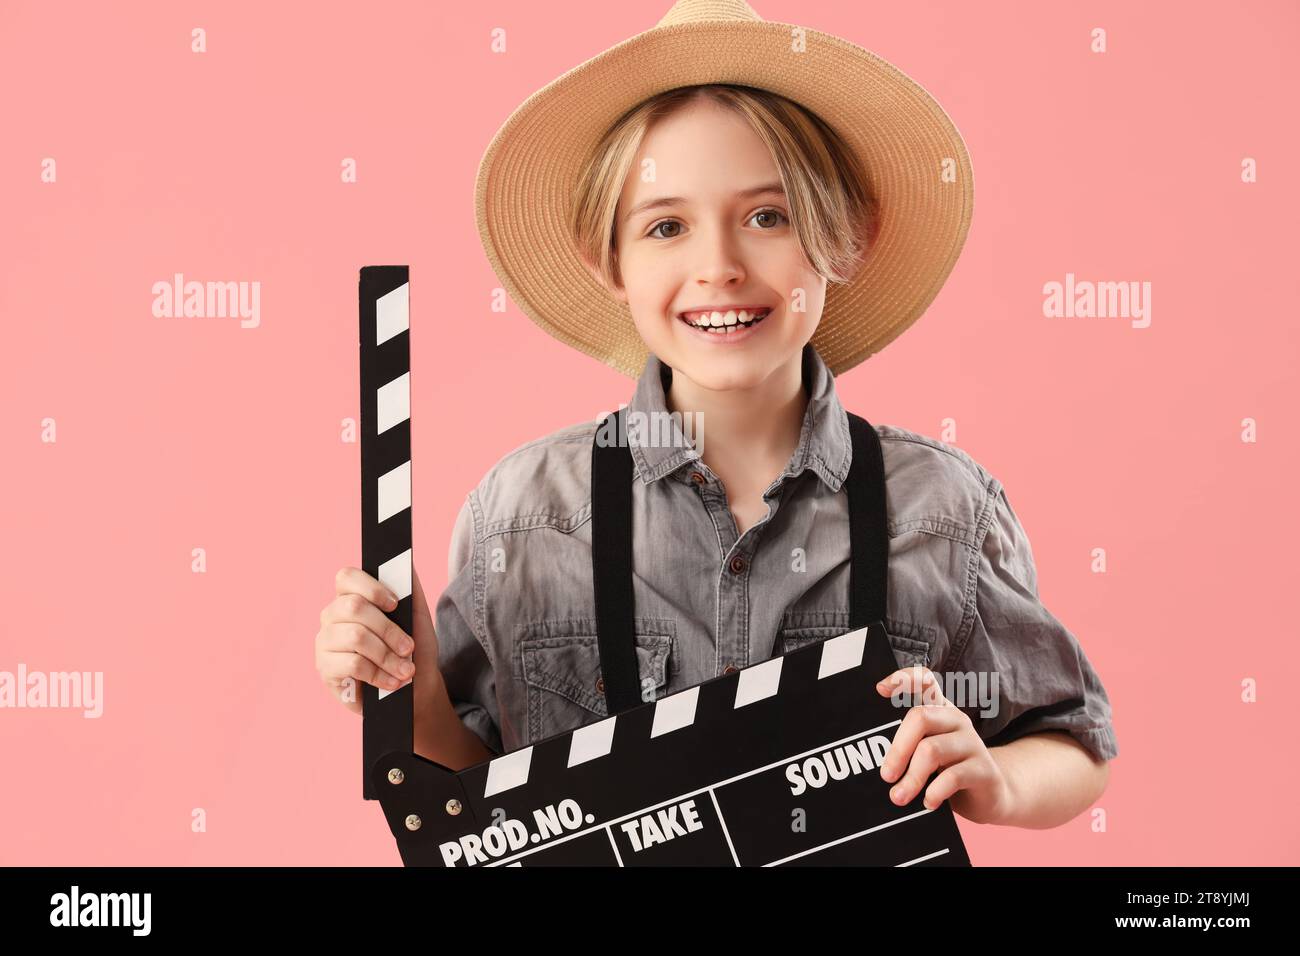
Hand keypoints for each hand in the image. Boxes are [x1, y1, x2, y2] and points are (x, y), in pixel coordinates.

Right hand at [315, 565, 438, 714]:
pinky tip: (392, 682)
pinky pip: (352, 664)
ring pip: (355, 637)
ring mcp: (325, 642)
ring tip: (406, 670)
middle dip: (388, 630)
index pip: (346, 577)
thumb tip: (406, 560)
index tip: (395, 604)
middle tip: (408, 647)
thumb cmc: (413, 651)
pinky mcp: (325, 669)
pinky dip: (379, 674)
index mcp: (351, 597)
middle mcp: (332, 616)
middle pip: (353, 607)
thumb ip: (410, 588)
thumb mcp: (417, 618)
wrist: (414, 691)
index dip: (371, 587)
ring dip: (387, 656)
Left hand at [873, 665, 1014, 824]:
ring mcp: (972, 743)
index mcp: (940, 711)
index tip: (880, 689)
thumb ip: (907, 749)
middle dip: (897, 749)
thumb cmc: (949, 772)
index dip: (903, 679)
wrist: (991, 797)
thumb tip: (879, 767)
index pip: (925, 681)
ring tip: (899, 796)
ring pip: (931, 750)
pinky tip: (928, 802)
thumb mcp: (928, 755)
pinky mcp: (984, 769)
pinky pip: (952, 777)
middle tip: (886, 776)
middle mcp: (956, 720)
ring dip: (911, 777)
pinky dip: (934, 792)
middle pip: (920, 718)